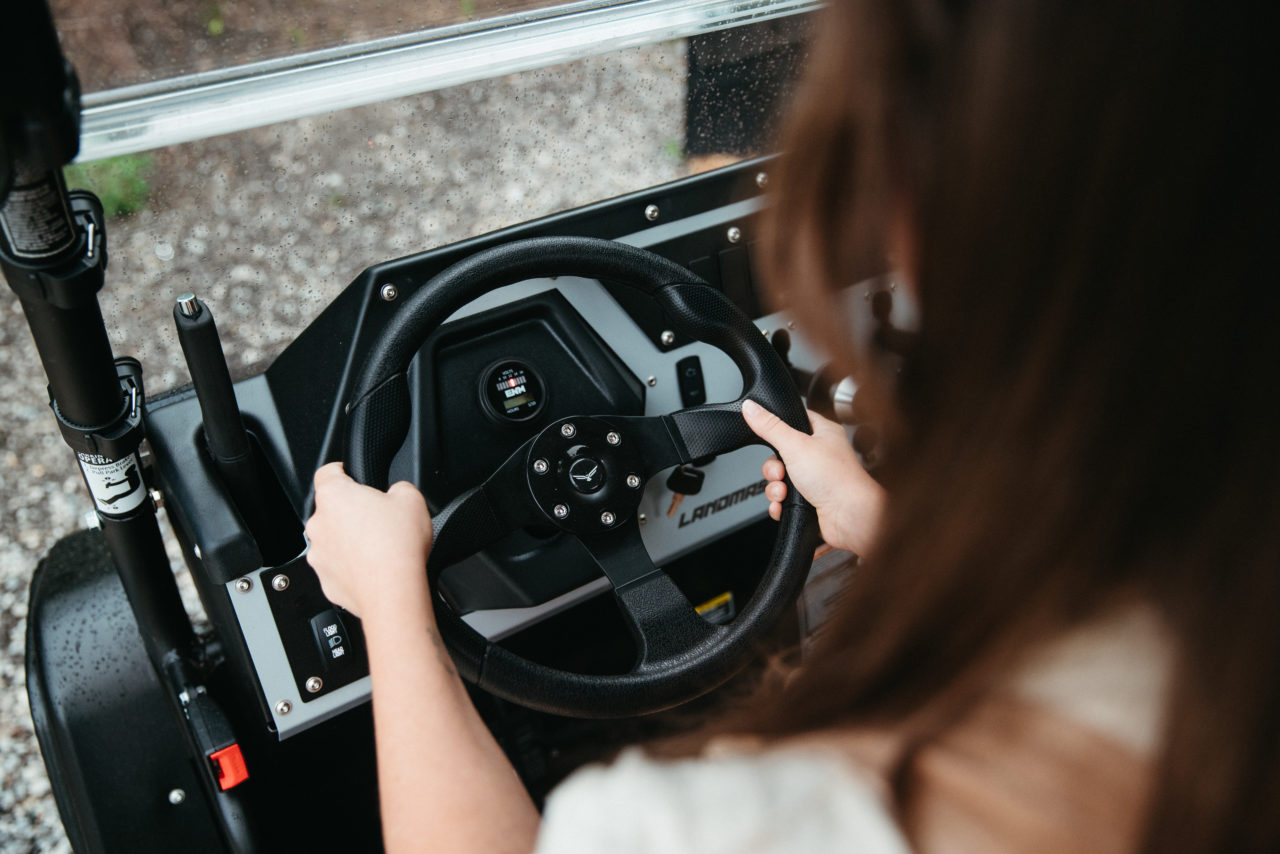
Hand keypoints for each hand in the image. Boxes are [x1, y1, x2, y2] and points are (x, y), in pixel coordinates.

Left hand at [305, 462, 433, 619]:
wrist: (393, 593)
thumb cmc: (397, 547)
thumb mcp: (412, 498)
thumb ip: (399, 487)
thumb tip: (397, 493)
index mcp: (334, 496)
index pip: (326, 471)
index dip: (341, 470)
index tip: (350, 475)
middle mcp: (319, 524)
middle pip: (331, 509)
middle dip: (352, 512)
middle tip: (379, 519)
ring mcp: (319, 555)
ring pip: (333, 540)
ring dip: (350, 541)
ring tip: (379, 547)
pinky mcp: (326, 581)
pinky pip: (337, 567)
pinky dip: (351, 567)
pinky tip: (373, 568)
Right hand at [741, 399, 883, 554]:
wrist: (849, 517)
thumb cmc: (837, 479)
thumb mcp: (795, 445)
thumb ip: (770, 426)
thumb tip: (751, 408)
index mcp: (823, 433)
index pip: (795, 420)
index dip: (778, 428)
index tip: (768, 435)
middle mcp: (820, 455)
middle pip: (781, 454)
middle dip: (774, 468)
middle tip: (780, 472)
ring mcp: (815, 479)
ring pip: (781, 478)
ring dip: (775, 488)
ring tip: (783, 492)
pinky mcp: (810, 499)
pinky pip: (784, 498)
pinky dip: (780, 503)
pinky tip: (783, 504)